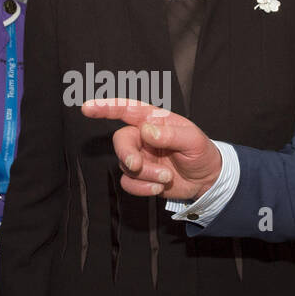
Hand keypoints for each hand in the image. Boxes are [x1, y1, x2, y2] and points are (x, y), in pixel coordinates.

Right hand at [80, 99, 221, 199]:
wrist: (207, 180)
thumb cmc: (201, 152)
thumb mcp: (193, 140)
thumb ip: (170, 135)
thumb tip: (146, 131)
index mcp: (154, 120)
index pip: (126, 109)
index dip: (106, 108)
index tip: (87, 107)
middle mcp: (143, 137)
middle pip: (121, 140)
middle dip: (126, 154)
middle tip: (137, 165)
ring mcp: (140, 157)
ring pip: (126, 165)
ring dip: (145, 175)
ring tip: (167, 178)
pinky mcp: (140, 177)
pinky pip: (128, 183)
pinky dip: (142, 188)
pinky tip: (159, 187)